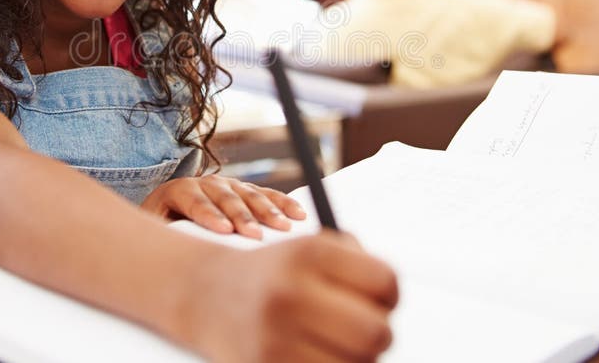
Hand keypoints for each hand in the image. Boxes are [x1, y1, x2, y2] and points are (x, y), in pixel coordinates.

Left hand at [141, 175, 305, 238]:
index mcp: (179, 190)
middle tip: (254, 235)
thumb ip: (170, 236)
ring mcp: (228, 185)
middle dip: (242, 216)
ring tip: (282, 227)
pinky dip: (283, 204)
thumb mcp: (157, 230)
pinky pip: (268, 195)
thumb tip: (184, 251)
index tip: (225, 230)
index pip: (195, 201)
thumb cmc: (163, 227)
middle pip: (227, 198)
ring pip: (250, 194)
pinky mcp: (246, 191)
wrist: (168, 210)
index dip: (210, 215)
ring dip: (268, 211)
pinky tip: (297, 215)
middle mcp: (206, 183)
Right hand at [184, 232, 398, 361]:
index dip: (391, 294)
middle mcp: (291, 293)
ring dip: (355, 358)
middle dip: (379, 334)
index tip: (382, 300)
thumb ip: (358, 262)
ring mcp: (276, 336)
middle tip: (365, 330)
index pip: (384, 280)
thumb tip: (391, 298)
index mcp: (309, 253)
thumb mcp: (309, 247)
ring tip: (337, 343)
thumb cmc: (273, 274)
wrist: (207, 294)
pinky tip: (317, 355)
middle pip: (376, 332)